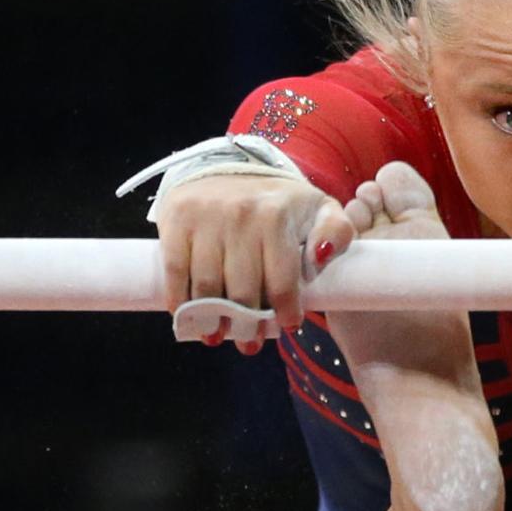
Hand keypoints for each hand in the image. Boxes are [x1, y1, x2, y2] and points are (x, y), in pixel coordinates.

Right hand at [154, 174, 353, 353]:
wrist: (231, 167)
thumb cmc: (281, 201)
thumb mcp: (320, 209)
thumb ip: (336, 231)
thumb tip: (321, 257)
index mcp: (277, 215)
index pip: (281, 281)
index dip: (284, 311)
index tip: (287, 326)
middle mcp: (241, 214)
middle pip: (241, 291)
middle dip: (247, 325)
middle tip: (250, 343)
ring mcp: (206, 217)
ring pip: (206, 287)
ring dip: (211, 320)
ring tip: (218, 336)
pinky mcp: (177, 219)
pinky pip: (175, 270)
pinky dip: (179, 300)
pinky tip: (187, 316)